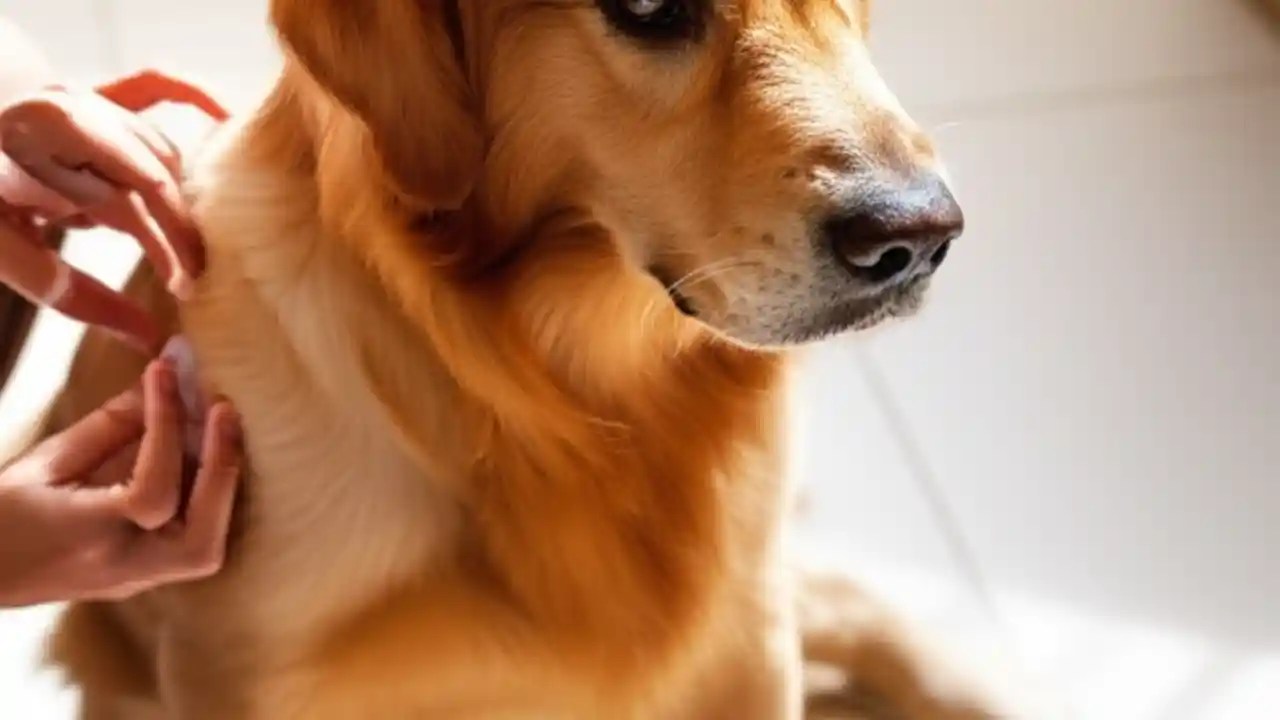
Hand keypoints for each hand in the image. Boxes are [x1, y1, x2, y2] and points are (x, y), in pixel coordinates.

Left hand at [0, 72, 227, 350]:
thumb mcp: (6, 253)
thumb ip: (75, 294)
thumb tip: (148, 336)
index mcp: (49, 135)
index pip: (132, 201)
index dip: (168, 248)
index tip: (187, 288)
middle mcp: (72, 105)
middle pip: (154, 175)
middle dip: (179, 228)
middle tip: (195, 275)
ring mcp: (84, 94)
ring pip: (159, 146)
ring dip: (170, 191)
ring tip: (174, 238)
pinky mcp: (90, 92)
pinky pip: (155, 85)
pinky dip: (192, 96)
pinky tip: (224, 115)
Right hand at [0, 360, 241, 606]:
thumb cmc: (0, 513)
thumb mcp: (45, 463)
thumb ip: (109, 428)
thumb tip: (163, 379)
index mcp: (87, 542)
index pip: (151, 493)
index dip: (165, 427)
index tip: (165, 371)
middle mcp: (120, 572)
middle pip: (201, 547)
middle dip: (222, 472)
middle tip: (223, 409)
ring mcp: (136, 582)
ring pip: (207, 551)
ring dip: (223, 484)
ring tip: (221, 422)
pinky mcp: (145, 578)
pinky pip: (196, 540)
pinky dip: (211, 494)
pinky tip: (208, 448)